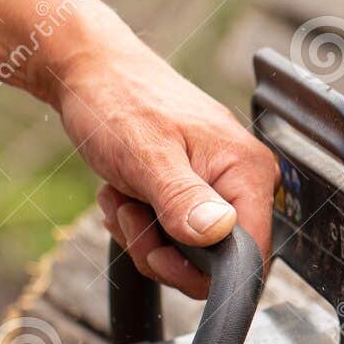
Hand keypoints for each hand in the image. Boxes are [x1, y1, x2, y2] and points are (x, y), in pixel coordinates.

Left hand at [53, 42, 277, 299]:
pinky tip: (125, 197)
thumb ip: (183, 198)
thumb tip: (217, 233)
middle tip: (130, 215)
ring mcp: (220, 188)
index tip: (159, 253)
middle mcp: (244, 181)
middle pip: (218, 261)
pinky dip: (143, 227)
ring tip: (122, 198)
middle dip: (165, 252)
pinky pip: (177, 237)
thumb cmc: (118, 100)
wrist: (93, 73)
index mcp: (248, 171)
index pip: (250, 255)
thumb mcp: (146, 155)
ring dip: (145, 237)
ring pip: (192, 254)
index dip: (203, 271)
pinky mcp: (198, 193)